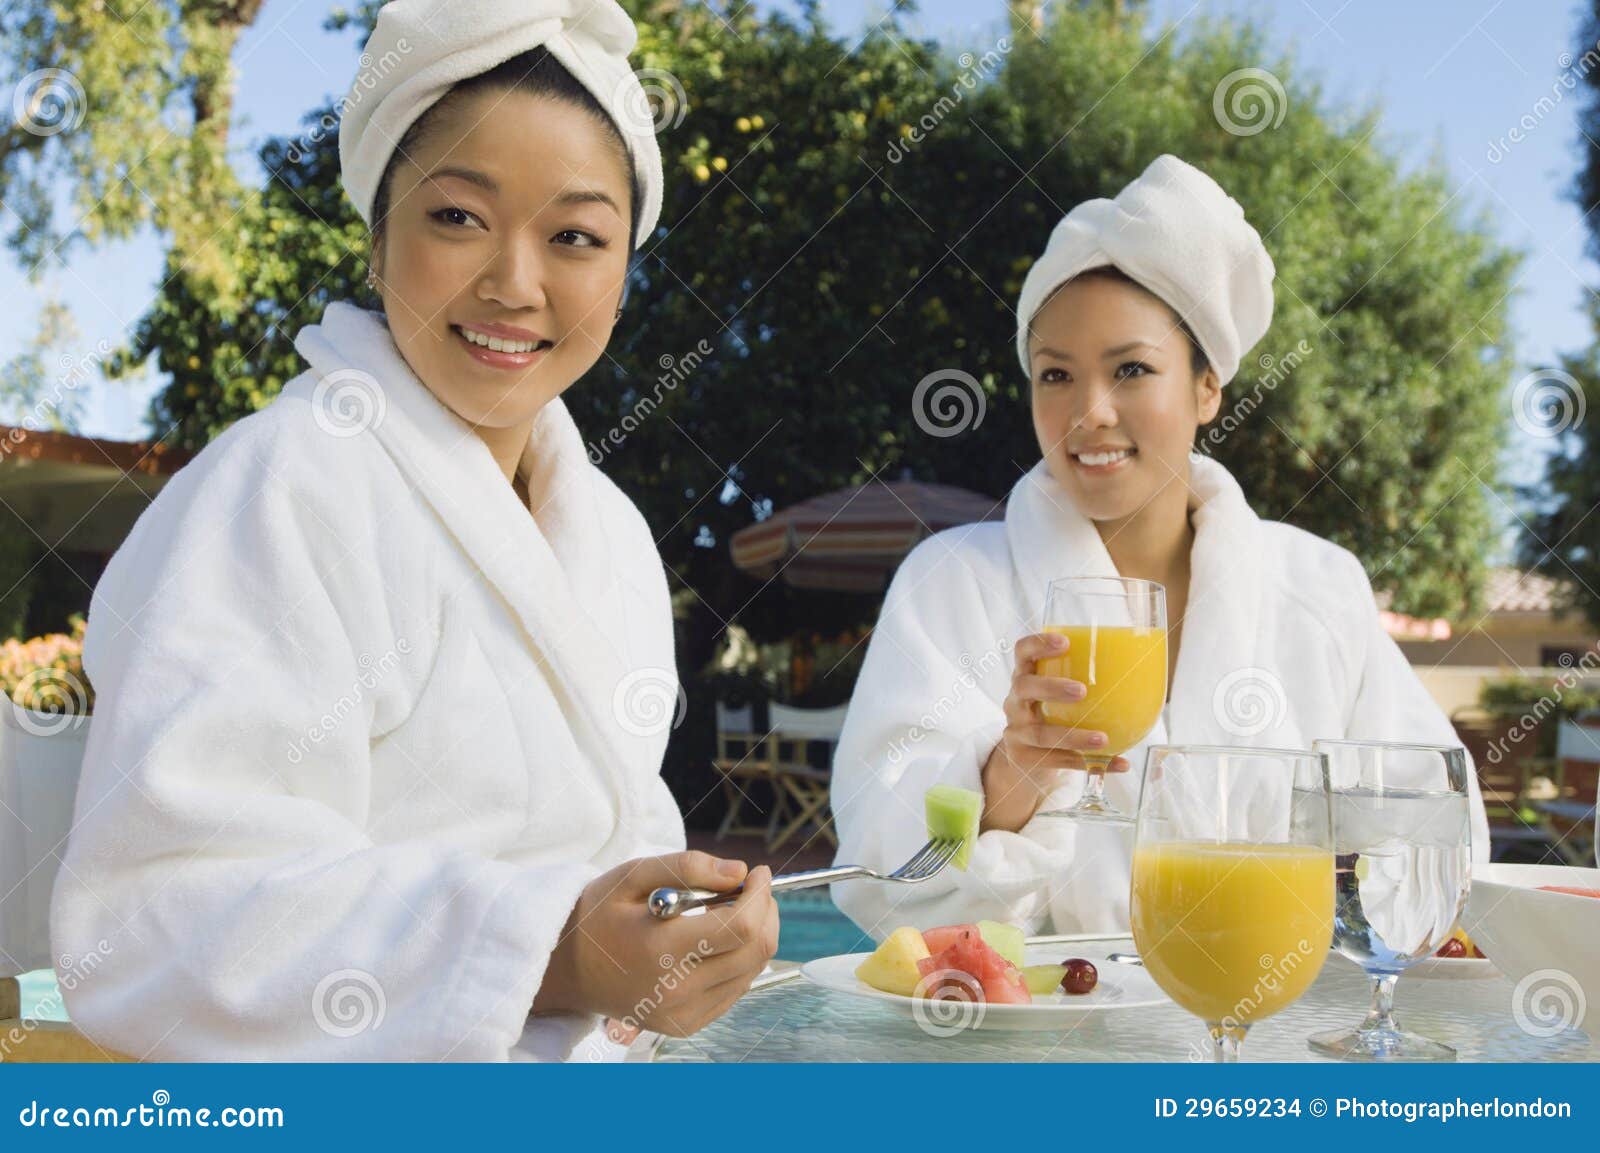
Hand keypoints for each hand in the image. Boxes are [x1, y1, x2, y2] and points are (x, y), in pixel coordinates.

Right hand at [533, 851, 779, 1037]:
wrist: (566, 969)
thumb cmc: (597, 916)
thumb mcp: (632, 875)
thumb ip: (687, 868)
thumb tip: (739, 872)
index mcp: (660, 951)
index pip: (740, 928)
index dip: (761, 895)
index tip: (758, 872)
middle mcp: (676, 991)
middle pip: (756, 952)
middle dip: (766, 911)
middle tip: (751, 888)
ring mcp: (683, 1014)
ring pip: (753, 971)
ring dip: (757, 934)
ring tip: (732, 910)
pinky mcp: (687, 1025)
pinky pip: (736, 989)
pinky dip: (741, 960)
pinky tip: (719, 941)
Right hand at [979, 631, 1129, 832]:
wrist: (1029, 757)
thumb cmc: (1056, 715)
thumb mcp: (1062, 695)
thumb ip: (1091, 681)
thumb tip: (1150, 667)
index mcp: (1027, 675)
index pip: (1023, 652)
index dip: (1039, 643)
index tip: (1065, 643)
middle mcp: (1015, 700)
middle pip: (1025, 687)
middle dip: (1051, 687)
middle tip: (1082, 691)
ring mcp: (1016, 730)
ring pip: (1039, 733)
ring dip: (1072, 735)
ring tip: (1102, 739)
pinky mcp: (1022, 757)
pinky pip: (1053, 761)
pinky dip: (1085, 763)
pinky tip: (1115, 762)